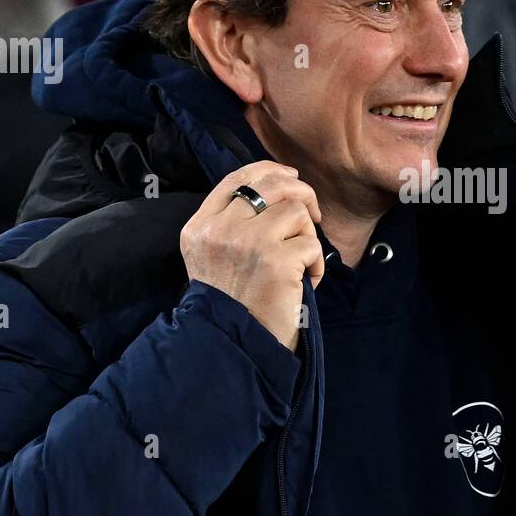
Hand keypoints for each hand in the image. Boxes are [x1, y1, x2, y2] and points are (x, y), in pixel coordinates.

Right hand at [180, 161, 324, 350]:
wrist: (233, 344)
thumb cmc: (232, 302)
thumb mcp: (213, 256)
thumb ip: (232, 222)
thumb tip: (278, 185)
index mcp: (200, 226)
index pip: (237, 178)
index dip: (269, 171)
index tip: (290, 178)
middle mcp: (220, 229)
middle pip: (271, 184)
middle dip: (301, 193)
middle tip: (312, 214)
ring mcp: (248, 243)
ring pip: (296, 212)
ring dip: (307, 237)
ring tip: (300, 264)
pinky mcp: (276, 261)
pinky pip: (312, 245)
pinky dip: (316, 266)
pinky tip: (303, 283)